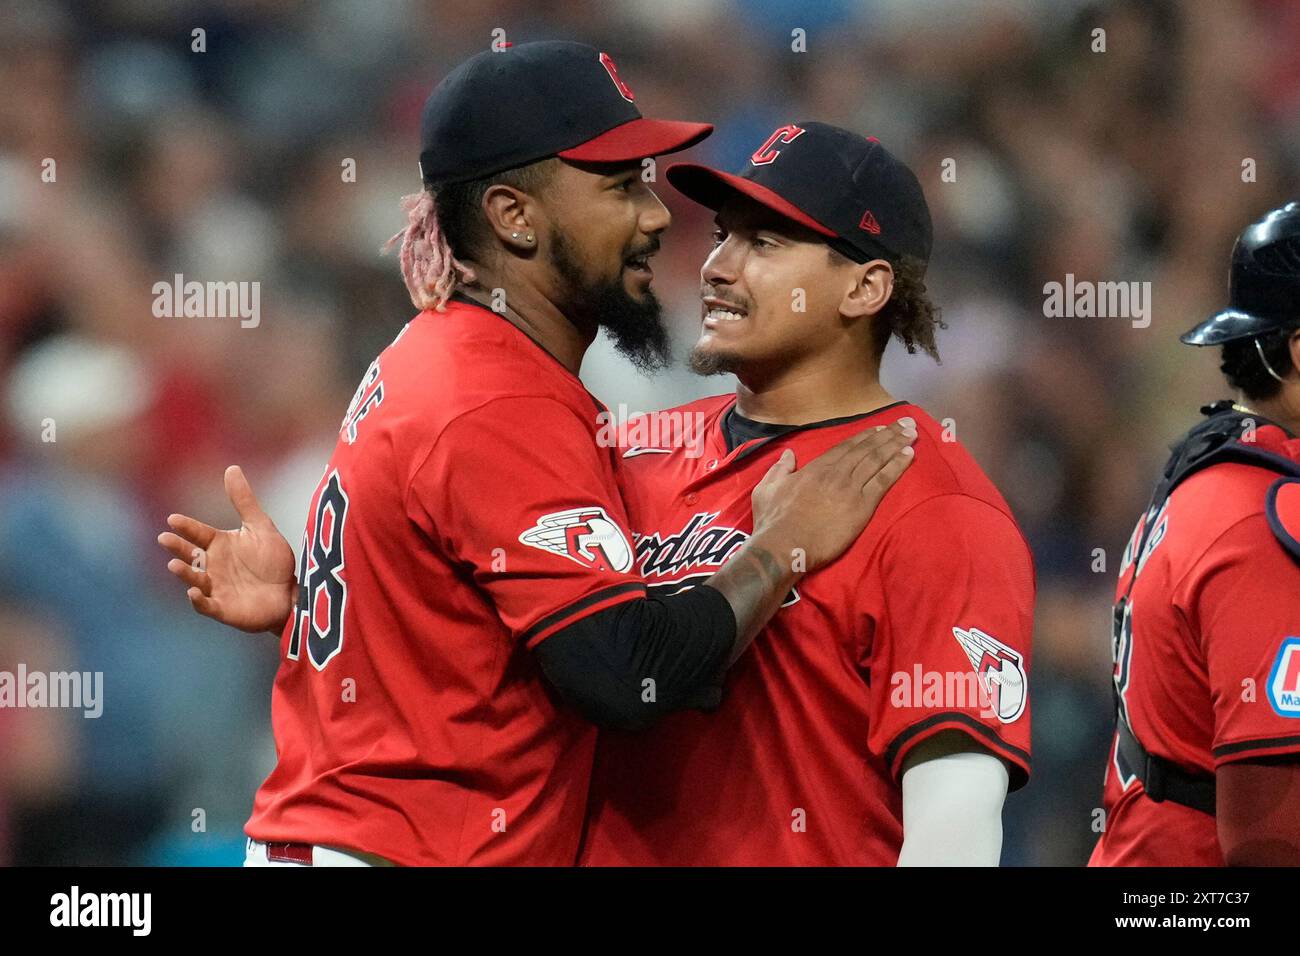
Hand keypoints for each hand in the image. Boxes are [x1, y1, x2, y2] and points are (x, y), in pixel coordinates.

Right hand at [157, 465, 296, 634]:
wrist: (290, 592)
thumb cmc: (274, 560)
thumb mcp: (260, 527)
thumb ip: (243, 500)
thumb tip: (231, 468)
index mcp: (219, 544)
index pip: (198, 533)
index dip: (186, 527)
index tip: (173, 520)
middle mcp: (213, 565)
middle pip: (191, 555)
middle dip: (178, 548)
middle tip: (165, 538)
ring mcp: (216, 587)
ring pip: (194, 579)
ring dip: (184, 573)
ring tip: (174, 564)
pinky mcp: (223, 608)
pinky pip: (206, 605)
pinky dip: (198, 601)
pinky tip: (193, 593)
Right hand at [750, 418, 915, 570]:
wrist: (784, 545)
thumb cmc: (773, 521)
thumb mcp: (766, 488)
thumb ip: (779, 469)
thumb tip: (788, 455)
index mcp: (816, 468)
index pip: (846, 447)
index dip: (866, 436)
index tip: (880, 427)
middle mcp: (836, 473)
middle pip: (867, 449)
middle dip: (888, 434)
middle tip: (906, 423)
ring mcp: (850, 488)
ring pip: (878, 460)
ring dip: (897, 444)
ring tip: (912, 432)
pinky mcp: (862, 506)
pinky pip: (884, 481)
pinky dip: (897, 465)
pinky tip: (909, 454)